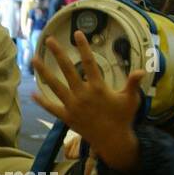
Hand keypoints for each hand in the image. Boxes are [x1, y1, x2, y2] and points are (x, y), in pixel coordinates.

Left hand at [31, 32, 140, 171]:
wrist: (112, 141)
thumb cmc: (123, 118)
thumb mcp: (131, 99)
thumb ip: (133, 83)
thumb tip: (141, 70)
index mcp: (98, 87)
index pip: (89, 62)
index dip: (83, 47)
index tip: (77, 33)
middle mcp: (83, 94)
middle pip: (67, 69)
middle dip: (57, 53)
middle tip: (49, 39)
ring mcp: (73, 106)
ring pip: (55, 85)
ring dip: (44, 71)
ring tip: (34, 59)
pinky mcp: (67, 117)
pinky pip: (52, 107)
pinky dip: (42, 101)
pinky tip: (32, 94)